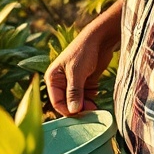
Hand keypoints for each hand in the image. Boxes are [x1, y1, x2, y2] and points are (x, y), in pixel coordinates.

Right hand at [45, 0, 121, 115]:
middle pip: (67, 104)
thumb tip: (72, 111)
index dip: (67, 110)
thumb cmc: (84, 52)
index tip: (81, 114)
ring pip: (77, 103)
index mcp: (53, 78)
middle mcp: (61, 82)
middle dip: (78, 109)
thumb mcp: (76, 72)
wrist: (100, 39)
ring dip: (85, 107)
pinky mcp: (85, 83)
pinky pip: (86, 98)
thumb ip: (74, 92)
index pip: (57, 102)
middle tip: (91, 111)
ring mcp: (74, 83)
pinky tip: (97, 101)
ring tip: (95, 107)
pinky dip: (91, 101)